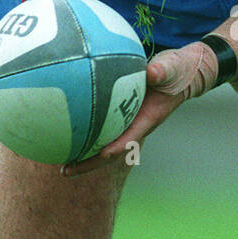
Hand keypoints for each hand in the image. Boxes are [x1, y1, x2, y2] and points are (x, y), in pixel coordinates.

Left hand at [61, 40, 219, 176]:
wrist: (181, 73)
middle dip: (88, 163)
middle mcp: (134, 125)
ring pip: (101, 142)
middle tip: (64, 170)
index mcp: (149, 118)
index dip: (116, 149)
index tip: (101, 156)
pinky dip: (82, 130)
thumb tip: (152, 72)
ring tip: (56, 161)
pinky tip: (61, 127)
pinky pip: (98, 125)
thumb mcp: (173, 68)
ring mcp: (126, 122)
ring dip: (81, 152)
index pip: (131, 138)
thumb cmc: (178, 70)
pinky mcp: (119, 114)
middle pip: (109, 150)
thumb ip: (163, 70)